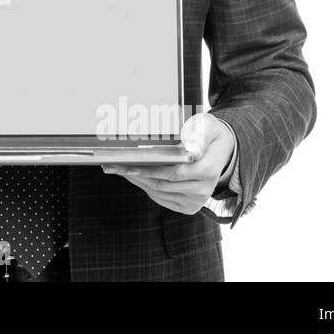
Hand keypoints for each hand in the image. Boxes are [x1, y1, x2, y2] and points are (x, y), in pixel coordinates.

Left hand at [100, 113, 235, 214]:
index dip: (149, 170)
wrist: (221, 151)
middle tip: (112, 165)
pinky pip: (160, 197)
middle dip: (135, 174)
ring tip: (117, 168)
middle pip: (161, 184)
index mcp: (209, 169)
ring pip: (158, 192)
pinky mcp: (188, 206)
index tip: (128, 165)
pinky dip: (145, 186)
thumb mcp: (206, 127)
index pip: (173, 173)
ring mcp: (196, 200)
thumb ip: (197, 136)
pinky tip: (133, 175)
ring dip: (136, 180)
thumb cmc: (209, 135)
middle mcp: (204, 189)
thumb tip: (190, 150)